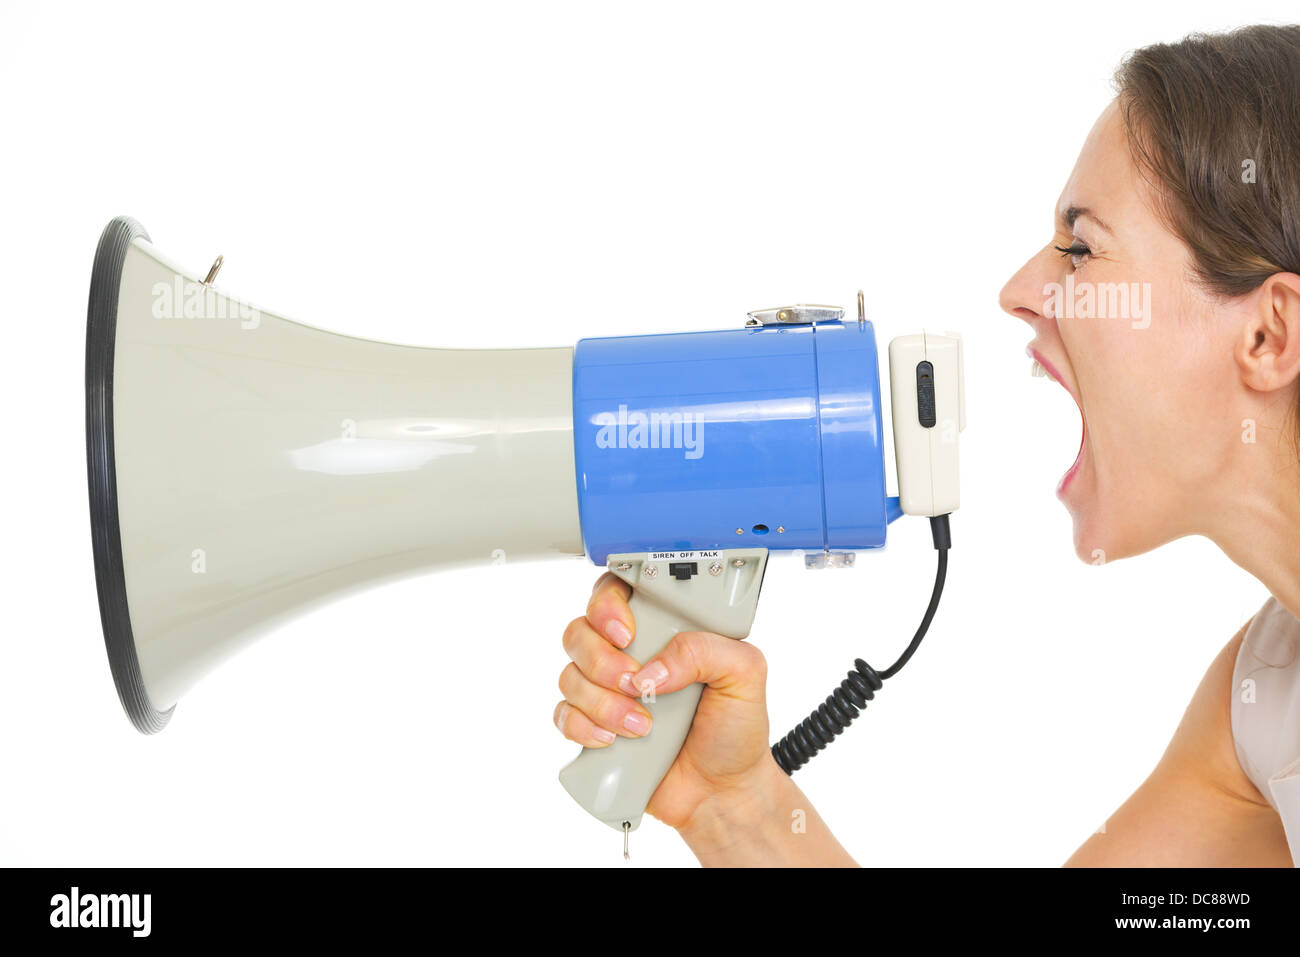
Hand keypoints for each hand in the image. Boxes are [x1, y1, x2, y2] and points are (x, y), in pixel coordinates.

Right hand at [553, 571, 780, 830]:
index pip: (616, 593)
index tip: (625, 633)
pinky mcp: (594, 726)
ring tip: (640, 725)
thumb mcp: (744, 674)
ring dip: (602, 702)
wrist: (723, 791)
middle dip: (602, 660)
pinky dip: (583, 726)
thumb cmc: (736, 729)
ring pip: (570, 675)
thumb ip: (704, 650)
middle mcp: (630, 654)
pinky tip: (613, 739)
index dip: (608, 606)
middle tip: (635, 684)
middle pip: (581, 632)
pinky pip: (563, 716)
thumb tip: (652, 668)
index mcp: (663, 629)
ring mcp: (608, 691)